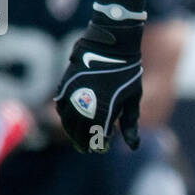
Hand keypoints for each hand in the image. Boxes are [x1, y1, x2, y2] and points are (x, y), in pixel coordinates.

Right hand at [54, 13, 143, 153]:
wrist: (111, 45)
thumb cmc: (127, 73)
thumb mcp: (133, 99)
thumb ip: (130, 124)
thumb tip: (133, 147)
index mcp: (104, 112)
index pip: (98, 138)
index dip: (101, 145)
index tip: (105, 146)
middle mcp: (86, 106)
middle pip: (80, 133)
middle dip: (85, 143)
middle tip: (88, 148)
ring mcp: (73, 95)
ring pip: (67, 122)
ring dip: (72, 133)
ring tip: (78, 139)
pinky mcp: (65, 86)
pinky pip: (60, 107)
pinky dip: (64, 117)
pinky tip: (70, 121)